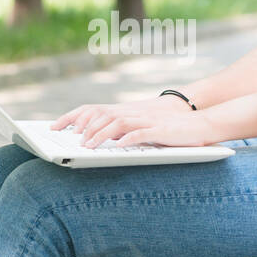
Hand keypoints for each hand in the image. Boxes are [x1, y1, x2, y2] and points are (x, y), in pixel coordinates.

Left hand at [52, 95, 210, 146]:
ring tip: (88, 146)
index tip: (56, 126)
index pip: (94, 110)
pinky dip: (127, 139)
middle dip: (83, 127)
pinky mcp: (160, 131)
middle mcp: (134, 114)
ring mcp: (146, 121)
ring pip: (118, 124)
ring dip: (101, 135)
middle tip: (70, 140)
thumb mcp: (144, 129)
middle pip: (102, 115)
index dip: (73, 116)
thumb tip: (104, 141)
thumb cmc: (172, 131)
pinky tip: (117, 147)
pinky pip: (140, 134)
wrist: (201, 124)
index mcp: (128, 113)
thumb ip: (125, 132)